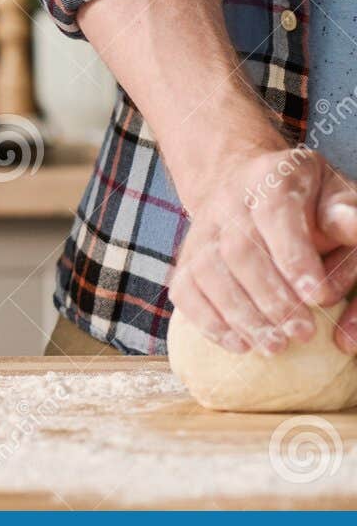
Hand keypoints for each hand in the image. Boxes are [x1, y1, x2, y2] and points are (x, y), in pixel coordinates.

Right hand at [170, 144, 356, 353]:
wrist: (243, 184)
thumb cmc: (304, 199)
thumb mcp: (334, 193)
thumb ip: (345, 213)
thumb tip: (351, 225)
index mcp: (270, 179)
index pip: (275, 215)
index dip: (293, 257)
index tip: (319, 297)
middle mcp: (227, 202)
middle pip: (238, 251)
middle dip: (270, 297)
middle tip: (302, 332)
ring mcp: (201, 231)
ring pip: (208, 273)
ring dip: (240, 315)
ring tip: (274, 346)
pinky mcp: (186, 258)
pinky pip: (185, 289)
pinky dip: (207, 320)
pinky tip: (237, 343)